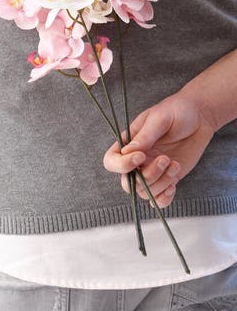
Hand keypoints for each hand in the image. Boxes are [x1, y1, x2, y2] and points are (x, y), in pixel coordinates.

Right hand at [103, 92, 214, 207]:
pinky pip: (159, 200)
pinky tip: (174, 184)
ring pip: (145, 192)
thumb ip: (145, 135)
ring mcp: (152, 172)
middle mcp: (137, 162)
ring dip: (161, 182)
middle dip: (147, 176)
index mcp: (128, 144)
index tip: (141, 156)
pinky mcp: (167, 179)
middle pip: (128, 184)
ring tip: (175, 164)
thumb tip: (129, 151)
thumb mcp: (160, 118)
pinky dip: (164, 198)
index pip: (111, 162)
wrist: (200, 117)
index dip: (122, 165)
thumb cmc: (177, 111)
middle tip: (165, 159)